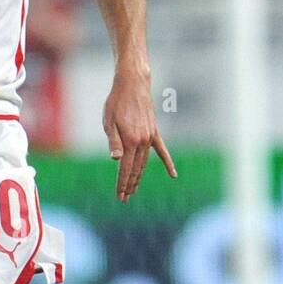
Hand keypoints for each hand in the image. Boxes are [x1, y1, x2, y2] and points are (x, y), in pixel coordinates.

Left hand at [103, 70, 176, 201]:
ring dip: (139, 176)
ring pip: (145, 162)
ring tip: (133, 189)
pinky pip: (162, 151)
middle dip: (129, 185)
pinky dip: (167, 163)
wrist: (132, 85)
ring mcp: (150, 137)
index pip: (125, 169)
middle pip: (136, 169)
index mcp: (130, 141)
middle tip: (124, 198)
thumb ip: (113, 142)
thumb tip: (115, 159)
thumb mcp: (109, 122)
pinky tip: (173, 175)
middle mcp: (142, 142)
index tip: (120, 196)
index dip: (122, 184)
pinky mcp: (154, 132)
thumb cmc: (116, 103)